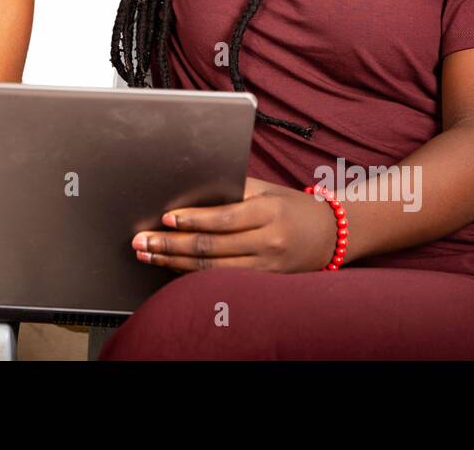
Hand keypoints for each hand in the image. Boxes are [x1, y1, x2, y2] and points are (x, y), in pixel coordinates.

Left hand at [130, 176, 339, 273]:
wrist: (330, 235)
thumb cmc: (291, 206)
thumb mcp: (266, 191)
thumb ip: (233, 191)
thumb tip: (191, 191)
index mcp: (268, 212)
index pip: (223, 218)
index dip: (192, 219)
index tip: (166, 218)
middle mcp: (267, 241)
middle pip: (211, 246)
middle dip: (171, 244)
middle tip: (143, 241)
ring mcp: (266, 266)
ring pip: (212, 267)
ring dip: (175, 262)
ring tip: (149, 254)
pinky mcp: (263, 281)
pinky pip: (222, 279)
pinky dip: (193, 273)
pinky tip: (172, 267)